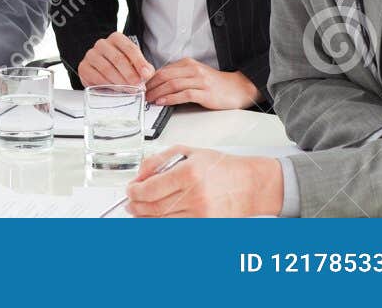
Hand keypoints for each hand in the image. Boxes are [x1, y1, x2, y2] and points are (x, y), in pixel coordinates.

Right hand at [76, 32, 153, 87]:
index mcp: (116, 38)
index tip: (146, 75)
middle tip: (137, 85)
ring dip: (119, 82)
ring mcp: (91, 55)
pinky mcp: (83, 67)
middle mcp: (102, 44)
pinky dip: (107, 85)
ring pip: (106, 68)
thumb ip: (144, 68)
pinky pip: (95, 77)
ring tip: (127, 90)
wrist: (102, 69)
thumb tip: (147, 74)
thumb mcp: (135, 63)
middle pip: (118, 59)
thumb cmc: (120, 65)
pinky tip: (115, 90)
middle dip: (129, 74)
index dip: (139, 63)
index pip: (130, 49)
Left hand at [125, 145, 282, 216]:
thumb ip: (158, 160)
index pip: (149, 189)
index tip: (130, 191)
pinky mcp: (206, 226)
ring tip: (141, 211)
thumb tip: (138, 176)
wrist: (252, 185)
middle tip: (130, 203)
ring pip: (162, 222)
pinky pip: (176, 229)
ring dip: (145, 218)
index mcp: (189, 173)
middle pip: (152, 208)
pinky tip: (157, 219)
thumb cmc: (223, 168)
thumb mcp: (189, 152)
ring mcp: (201, 214)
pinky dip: (162, 225)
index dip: (133, 192)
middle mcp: (195, 195)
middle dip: (135, 207)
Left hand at [146, 58, 260, 108]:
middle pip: (165, 76)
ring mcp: (200, 81)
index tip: (141, 87)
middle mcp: (193, 70)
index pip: (163, 70)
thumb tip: (158, 85)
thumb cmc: (215, 84)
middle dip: (151, 86)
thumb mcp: (195, 75)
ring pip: (173, 84)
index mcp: (188, 64)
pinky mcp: (205, 93)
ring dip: (158, 92)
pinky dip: (171, 98)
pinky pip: (184, 95)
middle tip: (142, 94)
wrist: (238, 88)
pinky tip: (162, 102)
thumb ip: (179, 77)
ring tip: (149, 99)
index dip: (150, 79)